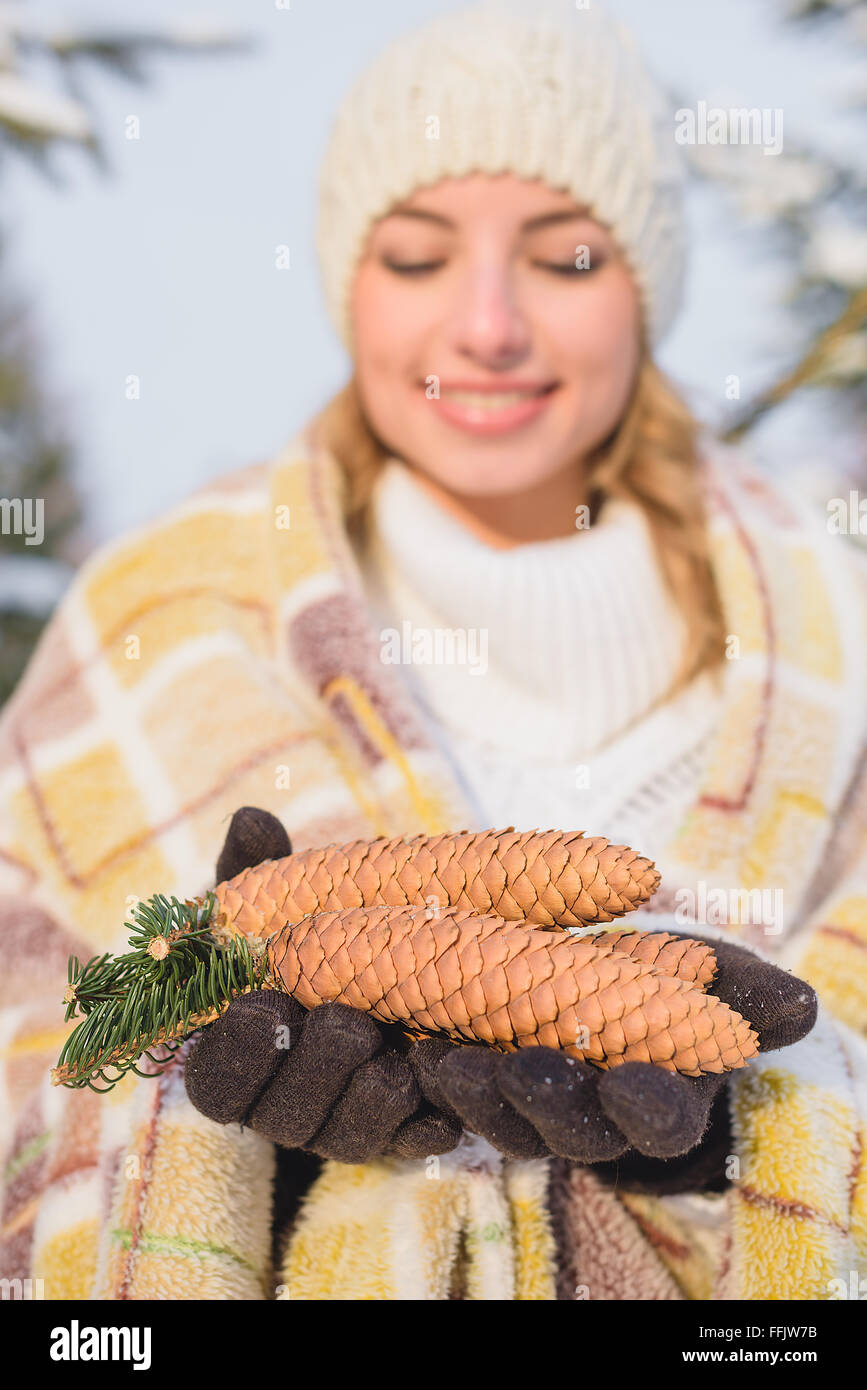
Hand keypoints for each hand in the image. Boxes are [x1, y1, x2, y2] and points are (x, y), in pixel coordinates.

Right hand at [184, 807, 462, 1161]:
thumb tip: (254, 818)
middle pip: (284, 1114)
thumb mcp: (279, 910)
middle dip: (317, 1066)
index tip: (266, 1003)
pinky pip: (411, 1142)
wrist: (382, 985)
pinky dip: (428, 1124)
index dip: (239, 1050)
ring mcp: (341, 1127)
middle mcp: (282, 1106)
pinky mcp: (399, 1137)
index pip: (218, 1079)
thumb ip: (259, 875)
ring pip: (347, 1134)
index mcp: (236, 1061)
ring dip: (372, 1097)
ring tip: (398, 1055)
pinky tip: (444, 1100)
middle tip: (347, 1022)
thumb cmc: (307, 944)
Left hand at [417, 931, 816, 1191]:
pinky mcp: (476, 1090)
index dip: (646, 1107)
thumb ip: (746, 992)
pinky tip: (404, 1038)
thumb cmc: (671, 983)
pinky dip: (428, 1072)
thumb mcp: (710, 976)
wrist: (599, 984)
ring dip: (471, 1090)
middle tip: (518, 1067)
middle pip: (568, 1130)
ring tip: (444, 1052)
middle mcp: (592, 1121)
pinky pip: (449, 1095)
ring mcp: (529, 1112)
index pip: (657, 1121)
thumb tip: (799, 1006)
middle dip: (543, 1100)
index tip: (633, 1081)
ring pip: (500, 1119)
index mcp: (656, 1099)